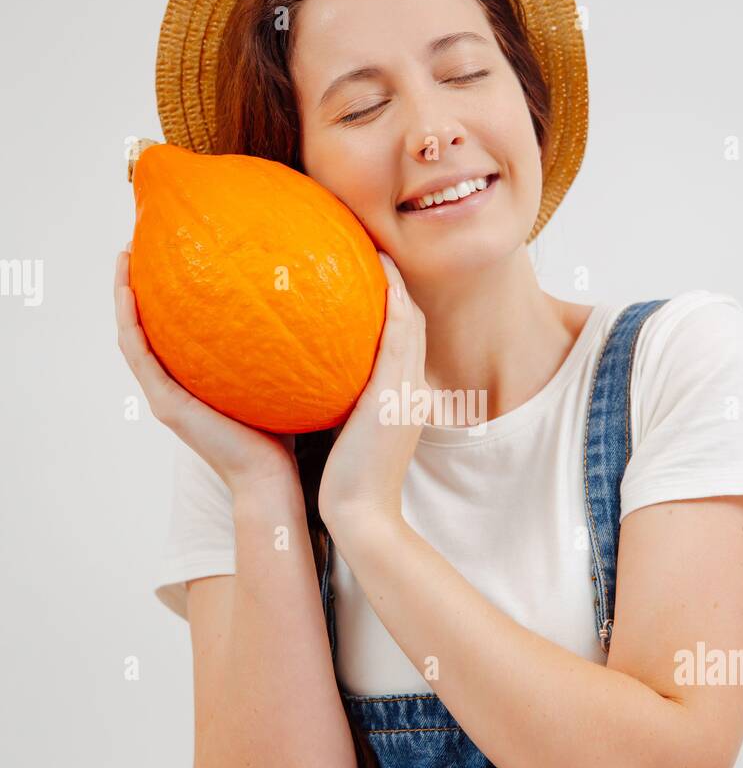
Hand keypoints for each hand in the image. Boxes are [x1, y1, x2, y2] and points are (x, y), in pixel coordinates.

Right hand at [115, 242, 300, 499]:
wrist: (275, 482)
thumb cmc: (291, 435)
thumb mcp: (287, 377)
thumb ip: (289, 344)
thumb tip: (316, 296)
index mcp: (204, 381)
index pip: (184, 330)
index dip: (175, 293)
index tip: (182, 251)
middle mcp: (181, 386)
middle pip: (151, 328)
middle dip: (143, 286)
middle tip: (143, 243)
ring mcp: (168, 396)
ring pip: (134, 336)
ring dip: (123, 295)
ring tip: (123, 254)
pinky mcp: (166, 404)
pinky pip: (138, 355)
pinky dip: (128, 321)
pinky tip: (128, 289)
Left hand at [318, 252, 430, 535]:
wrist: (363, 514)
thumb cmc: (348, 485)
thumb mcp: (344, 439)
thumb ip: (334, 410)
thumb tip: (305, 390)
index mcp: (400, 399)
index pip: (402, 344)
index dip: (393, 310)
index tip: (375, 282)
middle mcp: (410, 390)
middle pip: (412, 325)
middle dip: (399, 288)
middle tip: (377, 253)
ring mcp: (407, 391)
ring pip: (410, 325)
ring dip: (399, 286)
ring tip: (379, 252)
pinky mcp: (396, 394)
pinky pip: (400, 338)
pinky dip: (395, 305)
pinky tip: (383, 278)